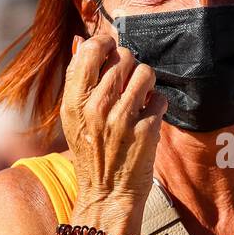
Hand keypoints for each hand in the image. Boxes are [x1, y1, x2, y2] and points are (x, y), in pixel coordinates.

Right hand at [60, 30, 167, 209]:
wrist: (107, 194)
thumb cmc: (91, 150)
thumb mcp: (73, 116)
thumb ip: (77, 79)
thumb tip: (80, 40)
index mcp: (74, 101)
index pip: (91, 50)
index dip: (105, 44)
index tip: (111, 50)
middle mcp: (97, 108)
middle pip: (124, 57)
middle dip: (130, 66)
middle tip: (127, 83)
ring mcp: (122, 119)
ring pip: (146, 73)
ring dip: (146, 83)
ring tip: (140, 98)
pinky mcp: (146, 131)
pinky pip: (160, 98)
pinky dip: (157, 105)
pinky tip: (147, 118)